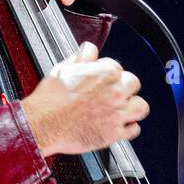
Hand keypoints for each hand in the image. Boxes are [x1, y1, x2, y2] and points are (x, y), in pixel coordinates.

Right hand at [20, 41, 146, 156]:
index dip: (108, 73)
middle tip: (111, 93)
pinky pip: (134, 130)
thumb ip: (82, 57)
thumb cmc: (50, 99)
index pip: (117, 67)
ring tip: (122, 108)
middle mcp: (115, 92)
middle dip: (123, 87)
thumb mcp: (63, 69)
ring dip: (133, 106)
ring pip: (141, 107)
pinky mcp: (114, 133)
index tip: (101, 80)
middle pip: (133, 84)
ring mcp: (117, 114)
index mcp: (106, 73)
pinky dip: (129, 128)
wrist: (42, 124)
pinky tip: (120, 125)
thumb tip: (89, 49)